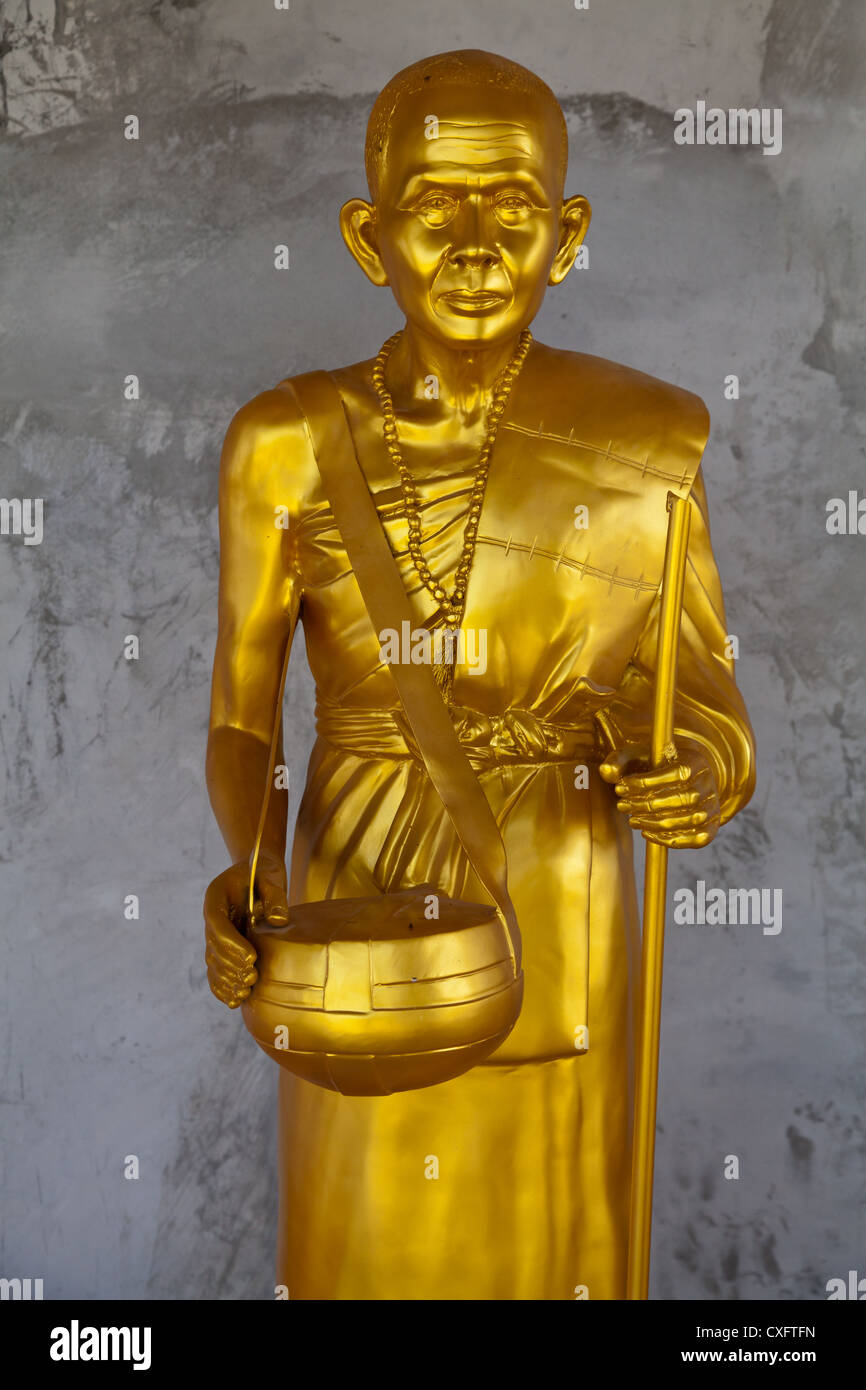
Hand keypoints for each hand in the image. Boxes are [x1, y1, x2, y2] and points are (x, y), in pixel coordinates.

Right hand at [203, 850, 288, 1008]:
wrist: (257, 872)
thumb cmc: (264, 872)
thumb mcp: (272, 875)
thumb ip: (276, 895)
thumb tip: (279, 921)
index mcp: (216, 897)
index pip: (217, 923)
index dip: (231, 943)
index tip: (251, 957)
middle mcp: (211, 917)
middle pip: (214, 948)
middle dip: (231, 967)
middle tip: (252, 979)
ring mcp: (215, 934)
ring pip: (213, 963)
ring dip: (226, 981)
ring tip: (244, 994)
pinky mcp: (223, 947)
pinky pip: (216, 970)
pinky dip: (222, 987)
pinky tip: (234, 1001)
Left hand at [598, 742, 720, 847]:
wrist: (690, 779)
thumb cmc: (658, 766)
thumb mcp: (640, 755)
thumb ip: (620, 760)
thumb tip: (606, 771)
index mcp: (694, 762)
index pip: (671, 775)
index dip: (643, 784)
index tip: (620, 788)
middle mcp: (708, 785)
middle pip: (677, 800)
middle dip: (643, 805)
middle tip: (622, 806)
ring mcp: (712, 808)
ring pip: (682, 821)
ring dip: (651, 823)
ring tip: (631, 820)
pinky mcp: (711, 828)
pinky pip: (692, 840)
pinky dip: (667, 840)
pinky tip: (646, 832)